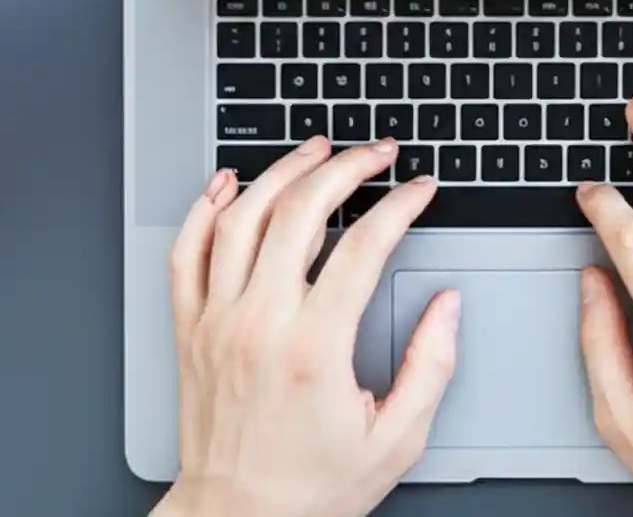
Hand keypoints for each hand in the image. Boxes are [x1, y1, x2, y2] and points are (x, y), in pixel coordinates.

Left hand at [153, 137, 458, 516]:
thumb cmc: (311, 487)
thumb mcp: (397, 439)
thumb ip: (430, 366)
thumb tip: (447, 307)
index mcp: (314, 349)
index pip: (363, 246)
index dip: (400, 206)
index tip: (420, 189)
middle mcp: (259, 325)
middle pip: (299, 213)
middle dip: (346, 168)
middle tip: (376, 153)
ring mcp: (216, 322)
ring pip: (240, 218)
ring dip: (281, 173)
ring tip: (315, 149)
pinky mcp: (189, 330)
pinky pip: (186, 253)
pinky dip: (204, 209)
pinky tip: (229, 185)